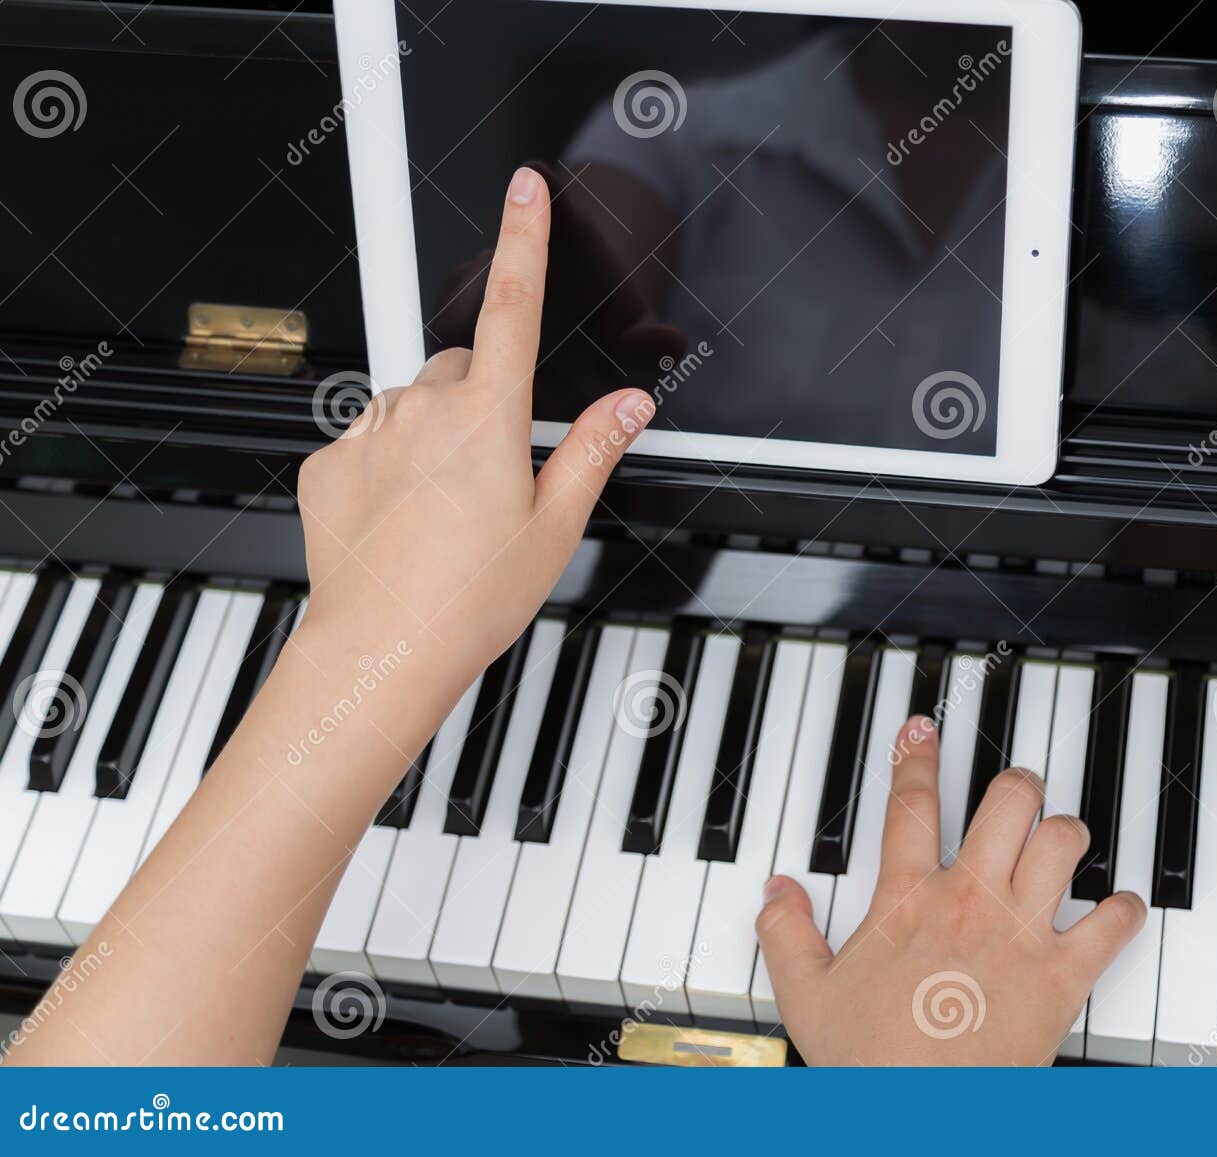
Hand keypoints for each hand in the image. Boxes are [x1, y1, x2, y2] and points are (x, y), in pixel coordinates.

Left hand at [297, 167, 654, 691]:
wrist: (381, 652)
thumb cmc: (470, 598)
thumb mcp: (555, 527)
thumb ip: (593, 449)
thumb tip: (631, 404)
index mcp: (488, 420)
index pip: (514, 306)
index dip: (523, 237)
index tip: (525, 187)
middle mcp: (422, 410)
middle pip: (463, 366)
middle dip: (482, 397)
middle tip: (494, 476)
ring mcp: (369, 432)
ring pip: (413, 403)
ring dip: (434, 432)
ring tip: (444, 511)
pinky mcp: (329, 462)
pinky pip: (368, 439)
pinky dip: (389, 464)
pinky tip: (402, 520)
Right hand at [756, 718, 1146, 1065]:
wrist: (915, 1118)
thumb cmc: (868, 1063)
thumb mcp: (806, 995)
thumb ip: (785, 933)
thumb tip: (775, 892)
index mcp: (908, 899)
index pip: (912, 804)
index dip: (917, 756)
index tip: (925, 731)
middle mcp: (970, 901)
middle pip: (1009, 801)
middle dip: (1017, 784)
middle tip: (1015, 791)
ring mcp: (1021, 934)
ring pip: (1064, 842)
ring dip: (1066, 834)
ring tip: (1060, 840)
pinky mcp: (1062, 977)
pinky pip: (1112, 925)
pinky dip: (1123, 912)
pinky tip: (1118, 910)